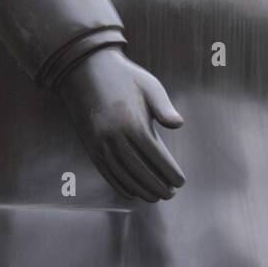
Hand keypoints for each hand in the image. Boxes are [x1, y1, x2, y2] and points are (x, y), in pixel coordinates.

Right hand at [58, 46, 184, 201]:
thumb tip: (179, 124)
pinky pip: (106, 172)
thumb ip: (164, 107)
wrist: (87, 70)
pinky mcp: (91, 145)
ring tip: (155, 196)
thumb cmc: (124, 77)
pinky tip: (132, 193)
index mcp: (133, 122)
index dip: (169, 172)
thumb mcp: (149, 85)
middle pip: (139, 170)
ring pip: (122, 175)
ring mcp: (100, 143)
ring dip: (140, 189)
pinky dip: (119, 185)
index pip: (155, 156)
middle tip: (170, 194)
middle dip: (157, 185)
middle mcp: (115, 136)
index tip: (180, 182)